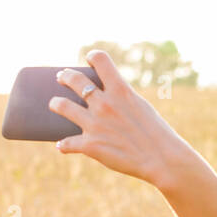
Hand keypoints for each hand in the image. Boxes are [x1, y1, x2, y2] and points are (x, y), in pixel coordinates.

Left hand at [49, 49, 187, 186]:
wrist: (162, 159)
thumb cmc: (158, 133)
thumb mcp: (142, 107)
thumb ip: (124, 100)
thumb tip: (111, 99)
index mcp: (120, 90)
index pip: (100, 60)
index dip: (92, 56)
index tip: (89, 59)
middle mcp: (104, 103)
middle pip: (74, 80)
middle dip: (65, 76)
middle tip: (61, 77)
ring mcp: (94, 124)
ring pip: (61, 106)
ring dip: (55, 103)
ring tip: (54, 104)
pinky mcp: (90, 145)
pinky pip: (67, 143)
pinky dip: (64, 144)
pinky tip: (62, 145)